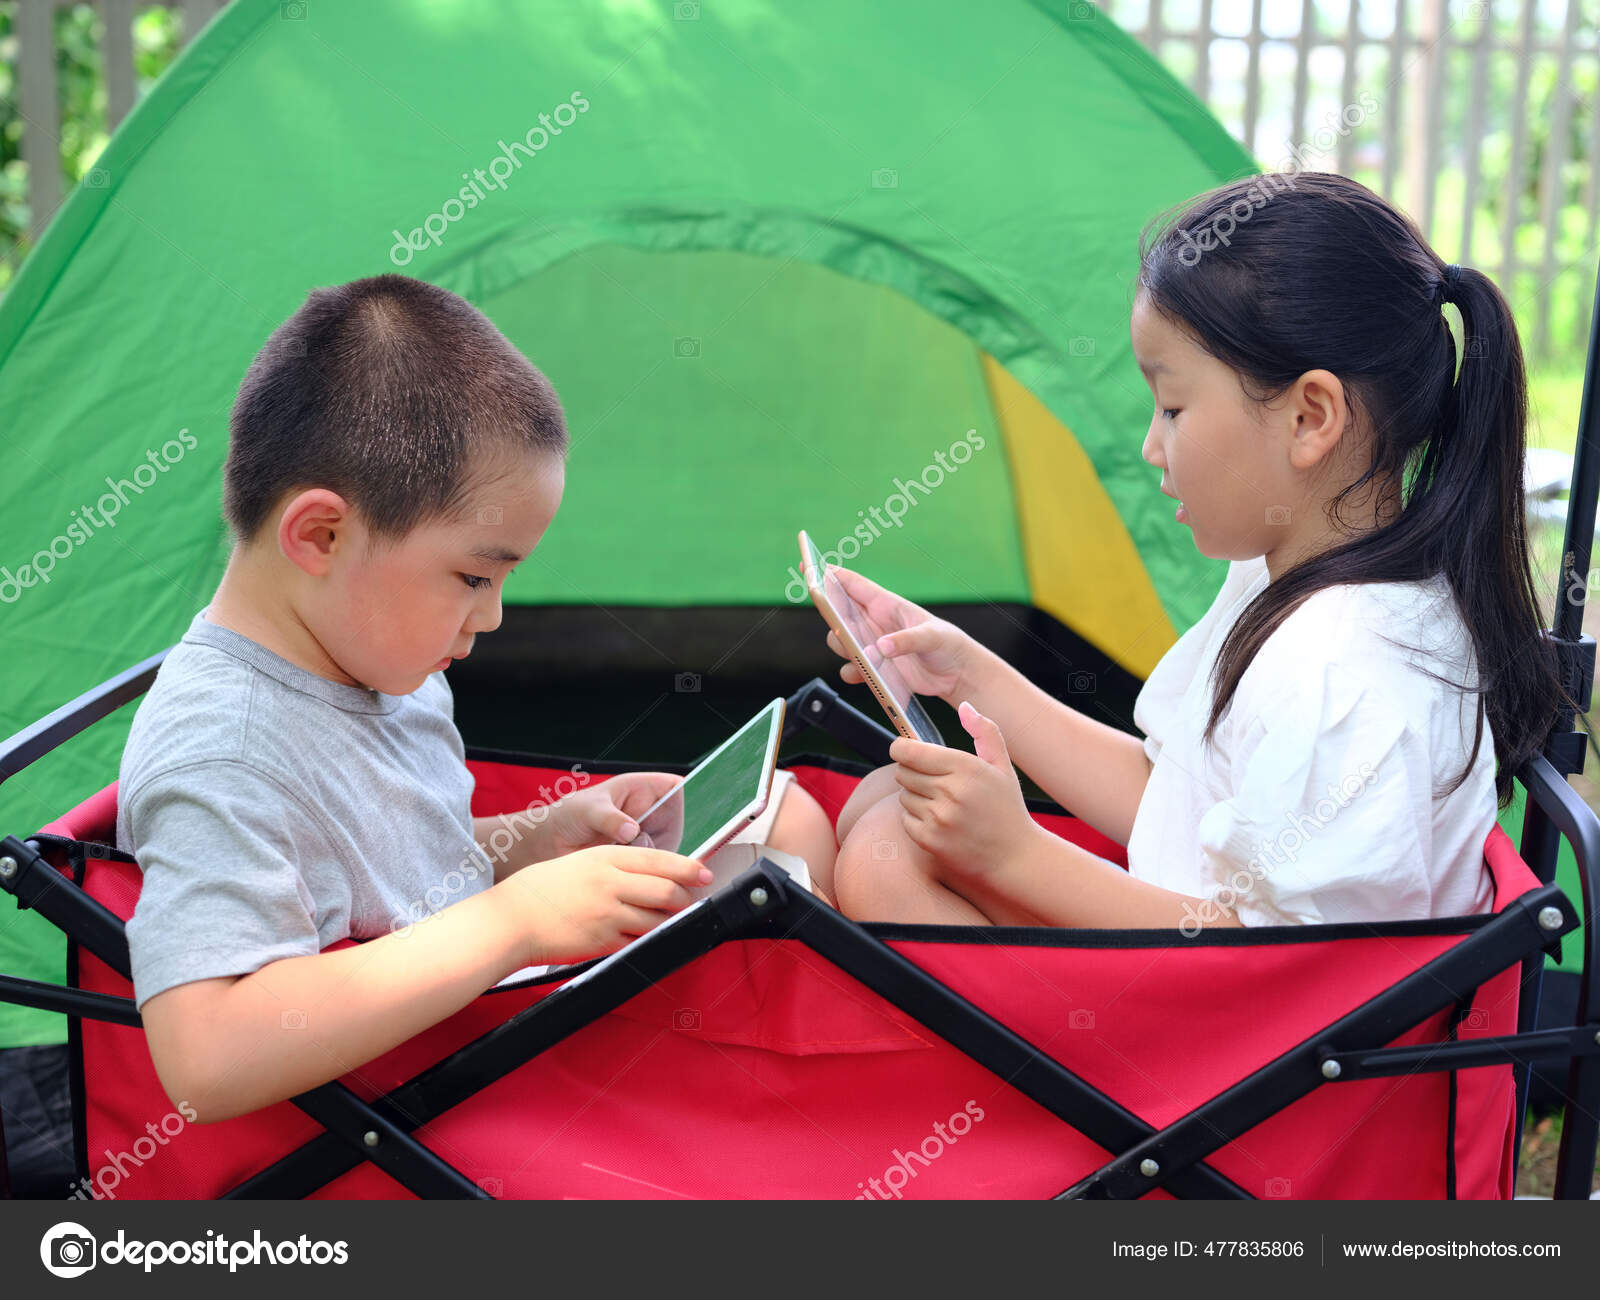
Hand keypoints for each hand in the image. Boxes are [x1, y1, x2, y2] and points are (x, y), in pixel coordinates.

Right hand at [505, 844, 712, 966]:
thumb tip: (649, 875)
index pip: (658, 859)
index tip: (703, 872)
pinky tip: (649, 938)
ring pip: (657, 919)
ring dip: (670, 921)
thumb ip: (613, 867)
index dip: (687, 867)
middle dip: (686, 898)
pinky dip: (647, 940)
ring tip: (673, 920)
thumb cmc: (541, 889)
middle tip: (692, 901)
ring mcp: (608, 913)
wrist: (511, 919)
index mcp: (604, 857)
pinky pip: (637, 941)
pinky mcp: (602, 941)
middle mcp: (610, 883)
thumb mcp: (580, 862)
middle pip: (666, 890)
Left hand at [539, 772, 681, 859]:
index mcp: (643, 789)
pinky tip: (624, 868)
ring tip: (621, 855)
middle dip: (666, 837)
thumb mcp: (587, 810)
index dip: (684, 798)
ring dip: (651, 858)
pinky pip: (656, 869)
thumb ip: (609, 818)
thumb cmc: (569, 815)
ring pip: (669, 850)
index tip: (672, 817)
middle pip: (681, 823)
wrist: (551, 845)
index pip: (676, 787)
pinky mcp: (643, 862)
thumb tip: (632, 830)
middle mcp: (651, 813)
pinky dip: (645, 872)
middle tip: (641, 846)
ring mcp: (649, 838)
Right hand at [824, 567, 982, 701]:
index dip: (829, 574)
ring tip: (856, 655)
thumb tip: (881, 647)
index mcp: (887, 605)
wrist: (956, 674)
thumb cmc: (948, 644)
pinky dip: (851, 673)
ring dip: (842, 646)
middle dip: (828, 612)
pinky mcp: (875, 668)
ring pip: (840, 641)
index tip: (809, 567)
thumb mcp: (932, 637)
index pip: (853, 584)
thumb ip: (907, 640)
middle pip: (839, 612)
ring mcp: (872, 646)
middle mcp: (874, 623)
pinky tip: (860, 676)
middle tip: (830, 618)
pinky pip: (852, 669)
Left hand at [889, 701, 1036, 876]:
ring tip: (940, 803)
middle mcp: (951, 792)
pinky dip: (915, 818)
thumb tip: (965, 707)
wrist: (1015, 857)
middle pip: (903, 772)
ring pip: (903, 795)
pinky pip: (905, 819)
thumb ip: (985, 731)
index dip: (900, 748)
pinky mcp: (930, 840)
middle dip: (911, 772)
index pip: (910, 751)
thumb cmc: (1007, 808)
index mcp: (967, 768)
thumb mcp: (1003, 766)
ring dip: (914, 796)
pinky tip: (938, 820)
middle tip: (931, 780)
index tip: (904, 750)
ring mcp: (939, 818)